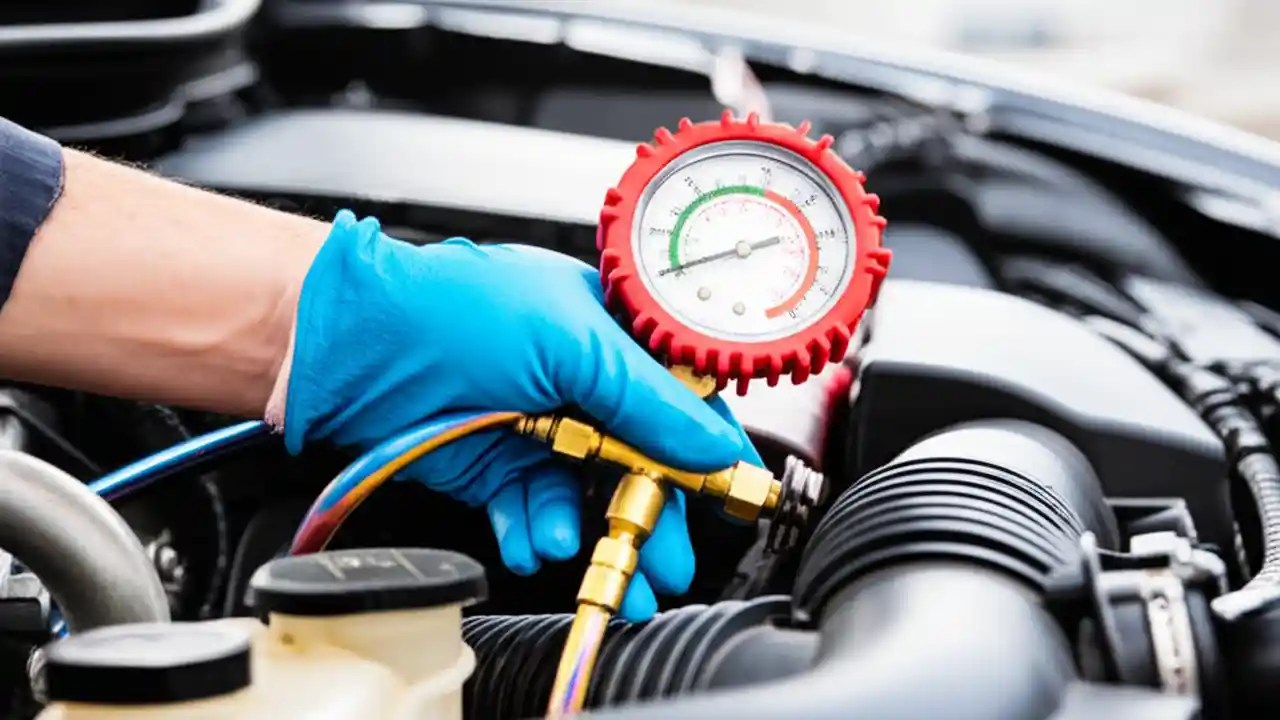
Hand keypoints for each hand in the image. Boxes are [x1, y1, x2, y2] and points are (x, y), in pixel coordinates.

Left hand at [282, 211, 760, 620]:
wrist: (351, 343)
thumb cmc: (452, 308)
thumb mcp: (572, 344)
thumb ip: (648, 402)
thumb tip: (711, 444)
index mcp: (608, 334)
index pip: (677, 399)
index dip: (702, 449)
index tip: (724, 494)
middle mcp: (577, 381)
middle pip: (637, 461)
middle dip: (652, 516)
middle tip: (666, 562)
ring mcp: (535, 425)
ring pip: (584, 495)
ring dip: (592, 534)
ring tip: (591, 561)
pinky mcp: (492, 464)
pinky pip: (529, 509)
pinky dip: (532, 530)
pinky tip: (532, 540)